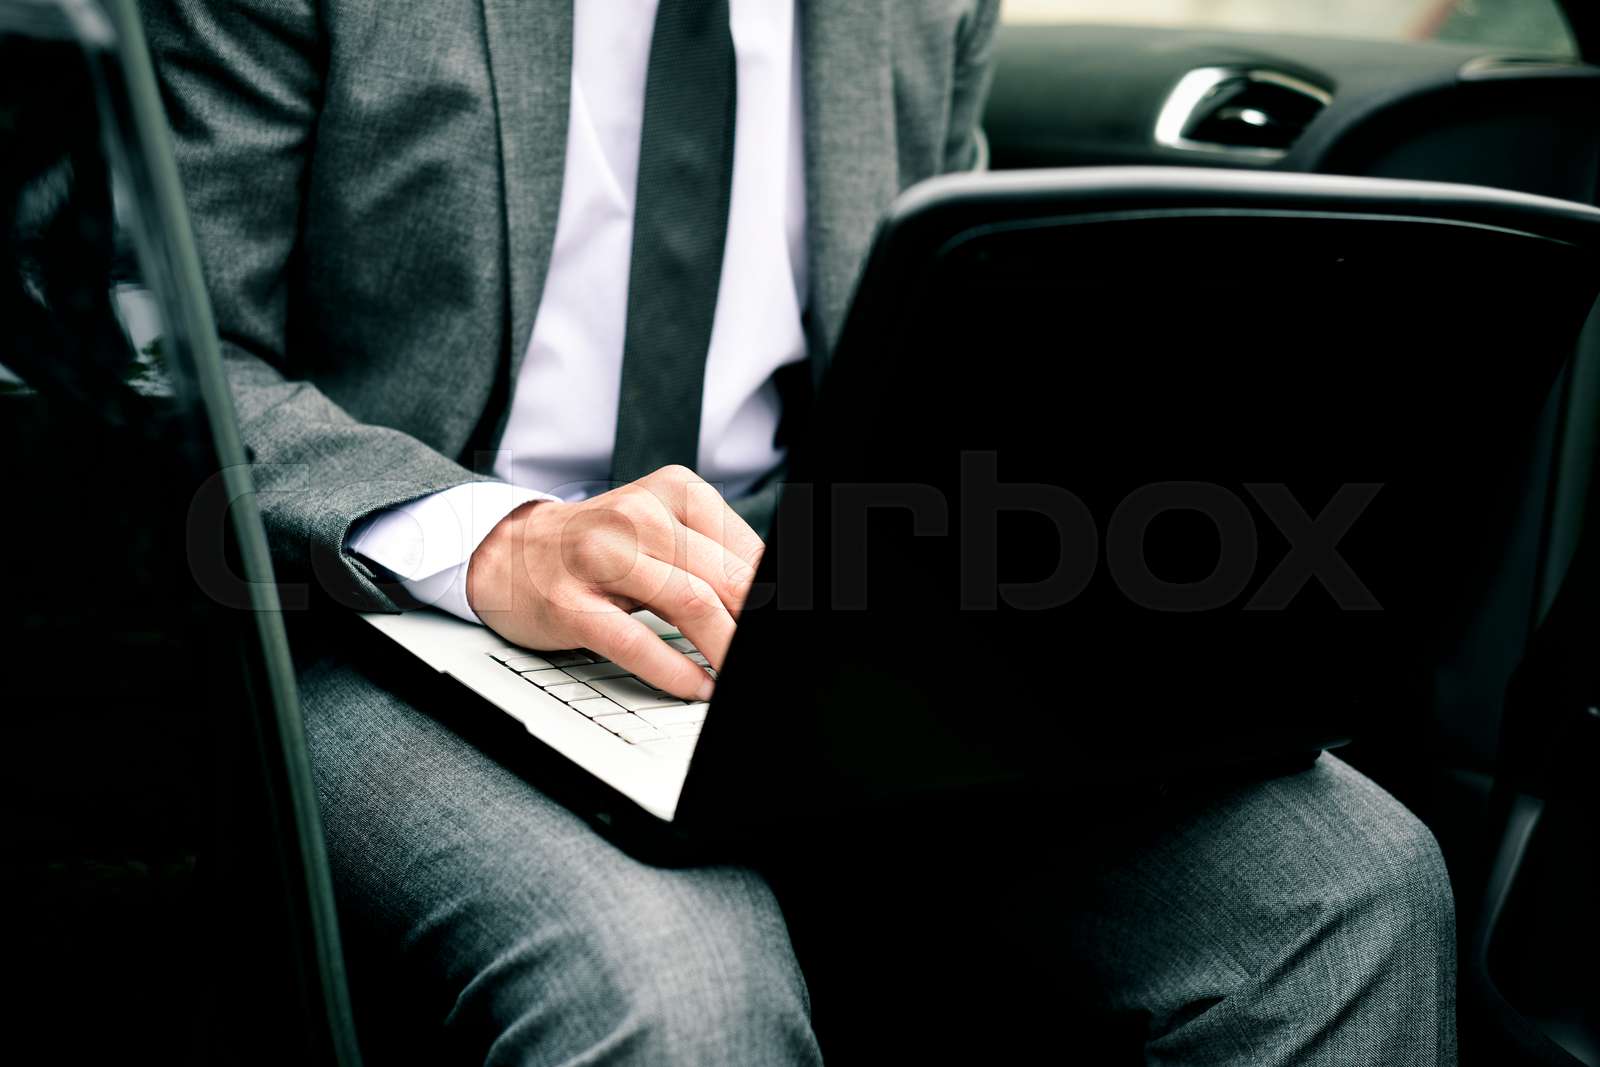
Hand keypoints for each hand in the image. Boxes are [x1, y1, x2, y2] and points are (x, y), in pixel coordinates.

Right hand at [466, 466, 764, 699]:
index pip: (748, 551)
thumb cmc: (599, 544)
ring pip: (690, 604)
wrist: (508, 550)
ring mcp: (601, 558)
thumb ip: (717, 555)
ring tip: (736, 674)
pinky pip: (636, 642)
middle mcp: (638, 516)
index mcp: (675, 491)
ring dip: (725, 649)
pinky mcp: (572, 604)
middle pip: (726, 579)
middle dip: (752, 625)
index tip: (785, 622)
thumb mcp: (662, 528)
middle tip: (765, 656)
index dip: (773, 596)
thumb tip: (771, 599)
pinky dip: (676, 672)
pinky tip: (697, 686)